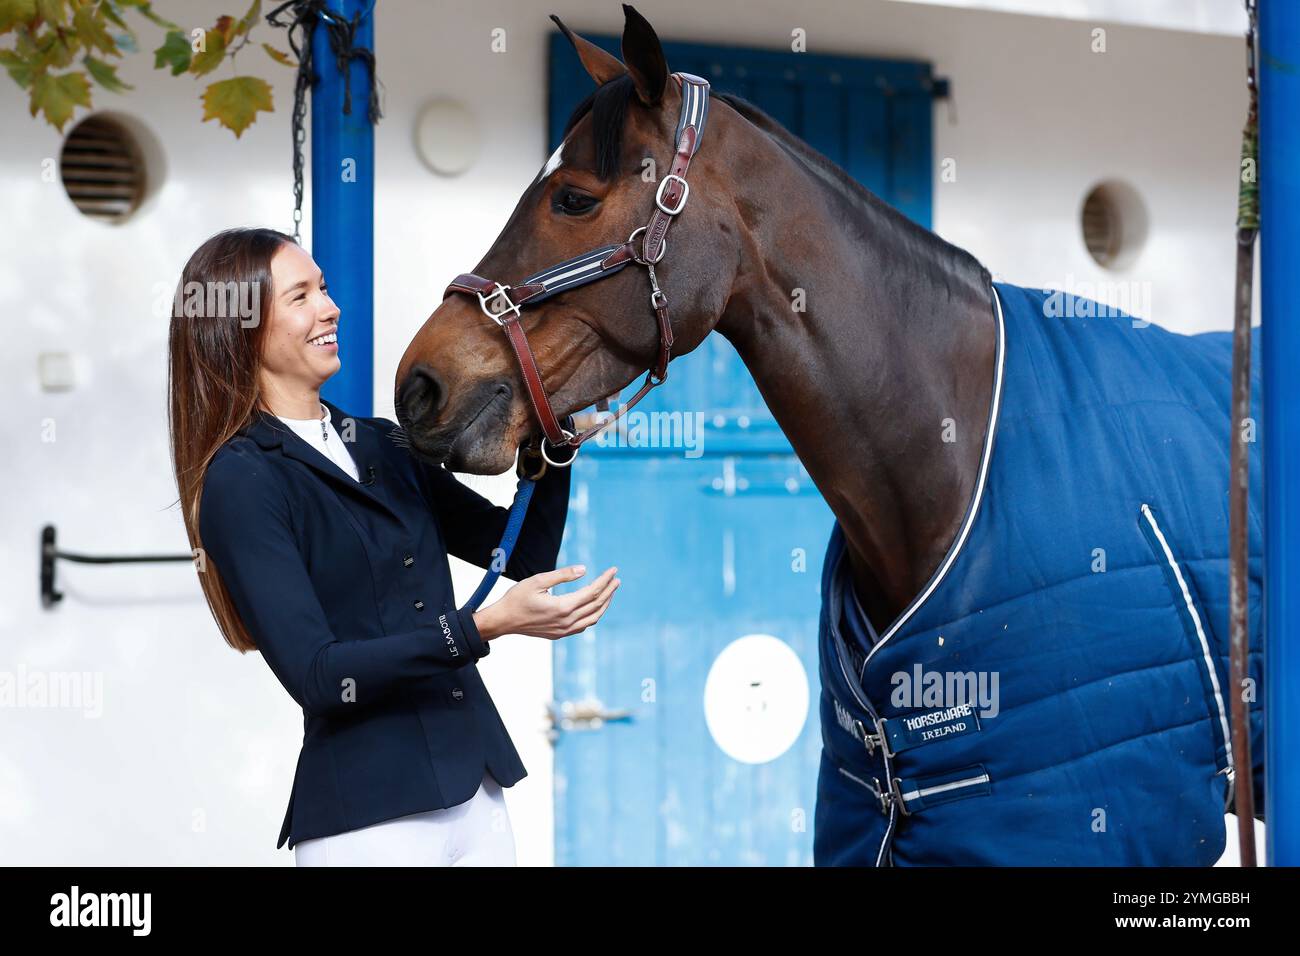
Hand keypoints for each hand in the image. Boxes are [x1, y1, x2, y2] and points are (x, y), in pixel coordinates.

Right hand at [473, 565, 618, 640]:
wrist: (503, 621)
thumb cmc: (517, 598)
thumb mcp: (538, 580)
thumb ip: (562, 575)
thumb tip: (584, 569)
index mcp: (563, 607)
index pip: (592, 592)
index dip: (604, 580)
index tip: (613, 570)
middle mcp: (566, 621)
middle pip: (597, 605)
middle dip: (609, 591)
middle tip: (616, 579)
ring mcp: (563, 630)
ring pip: (593, 618)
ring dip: (604, 604)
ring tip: (610, 592)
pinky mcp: (559, 634)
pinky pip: (583, 626)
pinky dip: (593, 615)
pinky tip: (594, 607)